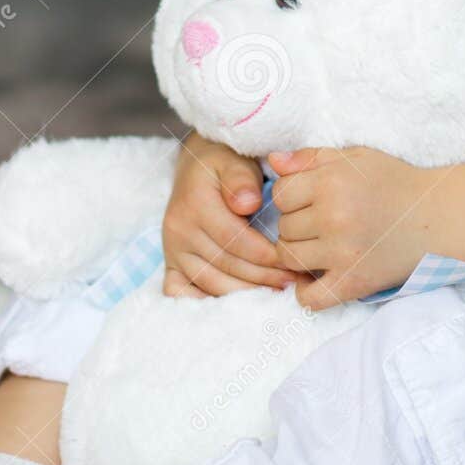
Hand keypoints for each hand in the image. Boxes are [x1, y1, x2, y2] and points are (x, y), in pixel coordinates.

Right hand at [162, 131, 302, 298]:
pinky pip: (182, 292)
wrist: (196, 166)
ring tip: (276, 291)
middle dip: (263, 277)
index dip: (266, 255)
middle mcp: (178, 230)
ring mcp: (172, 249)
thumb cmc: (223, 164)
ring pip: (210, 283)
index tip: (293, 261)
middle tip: (294, 282)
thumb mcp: (234, 160)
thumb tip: (248, 204)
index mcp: (195, 204)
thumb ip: (241, 178)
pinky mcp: (171, 262)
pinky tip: (236, 304)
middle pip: (225, 266)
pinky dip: (207, 302)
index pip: (235, 240)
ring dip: (245, 292)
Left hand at [266, 145, 425, 310]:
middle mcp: (333, 217)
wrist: (439, 218)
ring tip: (318, 247)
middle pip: (283, 227)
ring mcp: (342, 253)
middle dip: (297, 224)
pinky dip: (306, 292)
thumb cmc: (396, 183)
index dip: (291, 197)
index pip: (280, 194)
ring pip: (288, 258)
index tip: (310, 200)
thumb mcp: (357, 158)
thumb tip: (273, 162)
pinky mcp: (354, 282)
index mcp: (332, 182)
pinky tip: (317, 278)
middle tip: (321, 223)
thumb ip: (312, 157)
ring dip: (298, 254)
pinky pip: (310, 298)